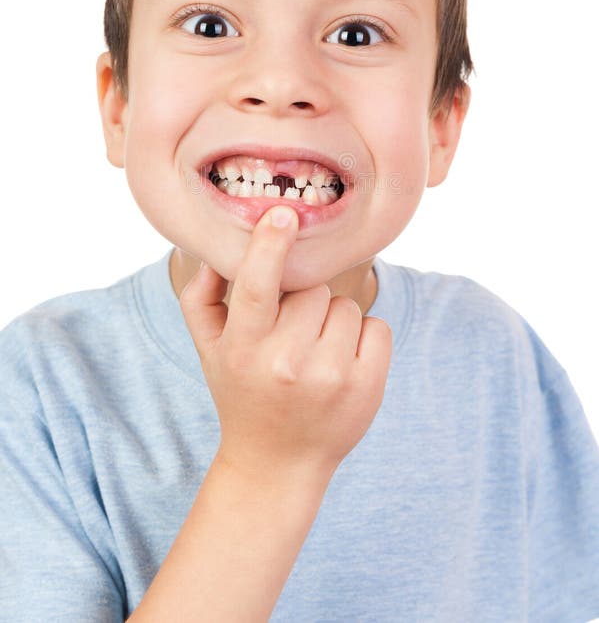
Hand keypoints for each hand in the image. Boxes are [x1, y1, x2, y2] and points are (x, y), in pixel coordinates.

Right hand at [179, 206, 392, 479]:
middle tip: (290, 336)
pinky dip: (364, 338)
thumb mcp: (208, 349)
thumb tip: (216, 249)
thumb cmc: (241, 392)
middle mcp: (286, 363)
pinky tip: (341, 364)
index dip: (269, 247)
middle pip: (313, 289)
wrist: (278, 463)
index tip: (283, 213)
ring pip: (346, 305)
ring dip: (334, 321)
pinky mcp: (368, 387)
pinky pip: (377, 326)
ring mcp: (331, 377)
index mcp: (243, 347)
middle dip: (305, 302)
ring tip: (314, 354)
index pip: (256, 288)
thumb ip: (201, 295)